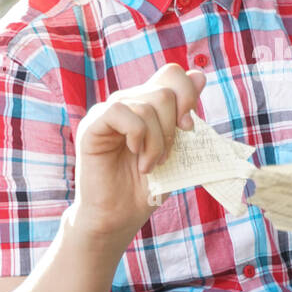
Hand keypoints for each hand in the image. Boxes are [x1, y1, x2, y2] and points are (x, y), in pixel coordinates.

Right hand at [67, 63, 205, 245]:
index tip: (188, 128)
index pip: (172, 74)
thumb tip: (200, 75)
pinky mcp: (92, 125)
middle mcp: (127, 102)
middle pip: (164, 91)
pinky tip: (136, 156)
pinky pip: (121, 112)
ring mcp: (108, 112)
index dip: (188, 95)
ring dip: (156, 141)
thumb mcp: (176, 150)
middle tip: (164, 157)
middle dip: (172, 128)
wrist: (118, 216)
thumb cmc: (146, 187)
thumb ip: (185, 115)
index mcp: (147, 105)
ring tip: (150, 165)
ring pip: (147, 104)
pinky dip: (137, 136)